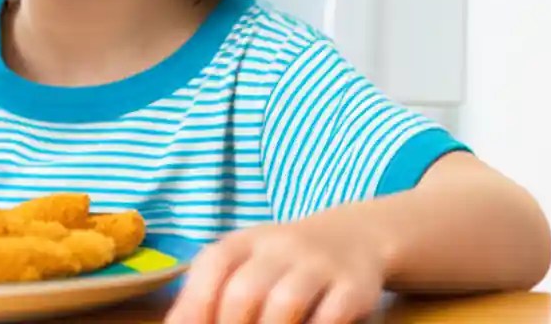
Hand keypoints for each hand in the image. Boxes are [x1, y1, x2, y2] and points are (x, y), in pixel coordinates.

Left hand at [166, 219, 386, 323]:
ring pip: (285, 303)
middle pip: (245, 291)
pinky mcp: (354, 286)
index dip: (196, 306)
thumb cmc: (283, 262)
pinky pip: (332, 315)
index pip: (213, 265)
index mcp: (244, 241)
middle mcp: (280, 247)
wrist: (354, 236)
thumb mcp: (244, 263)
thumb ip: (208, 292)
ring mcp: (319, 264)